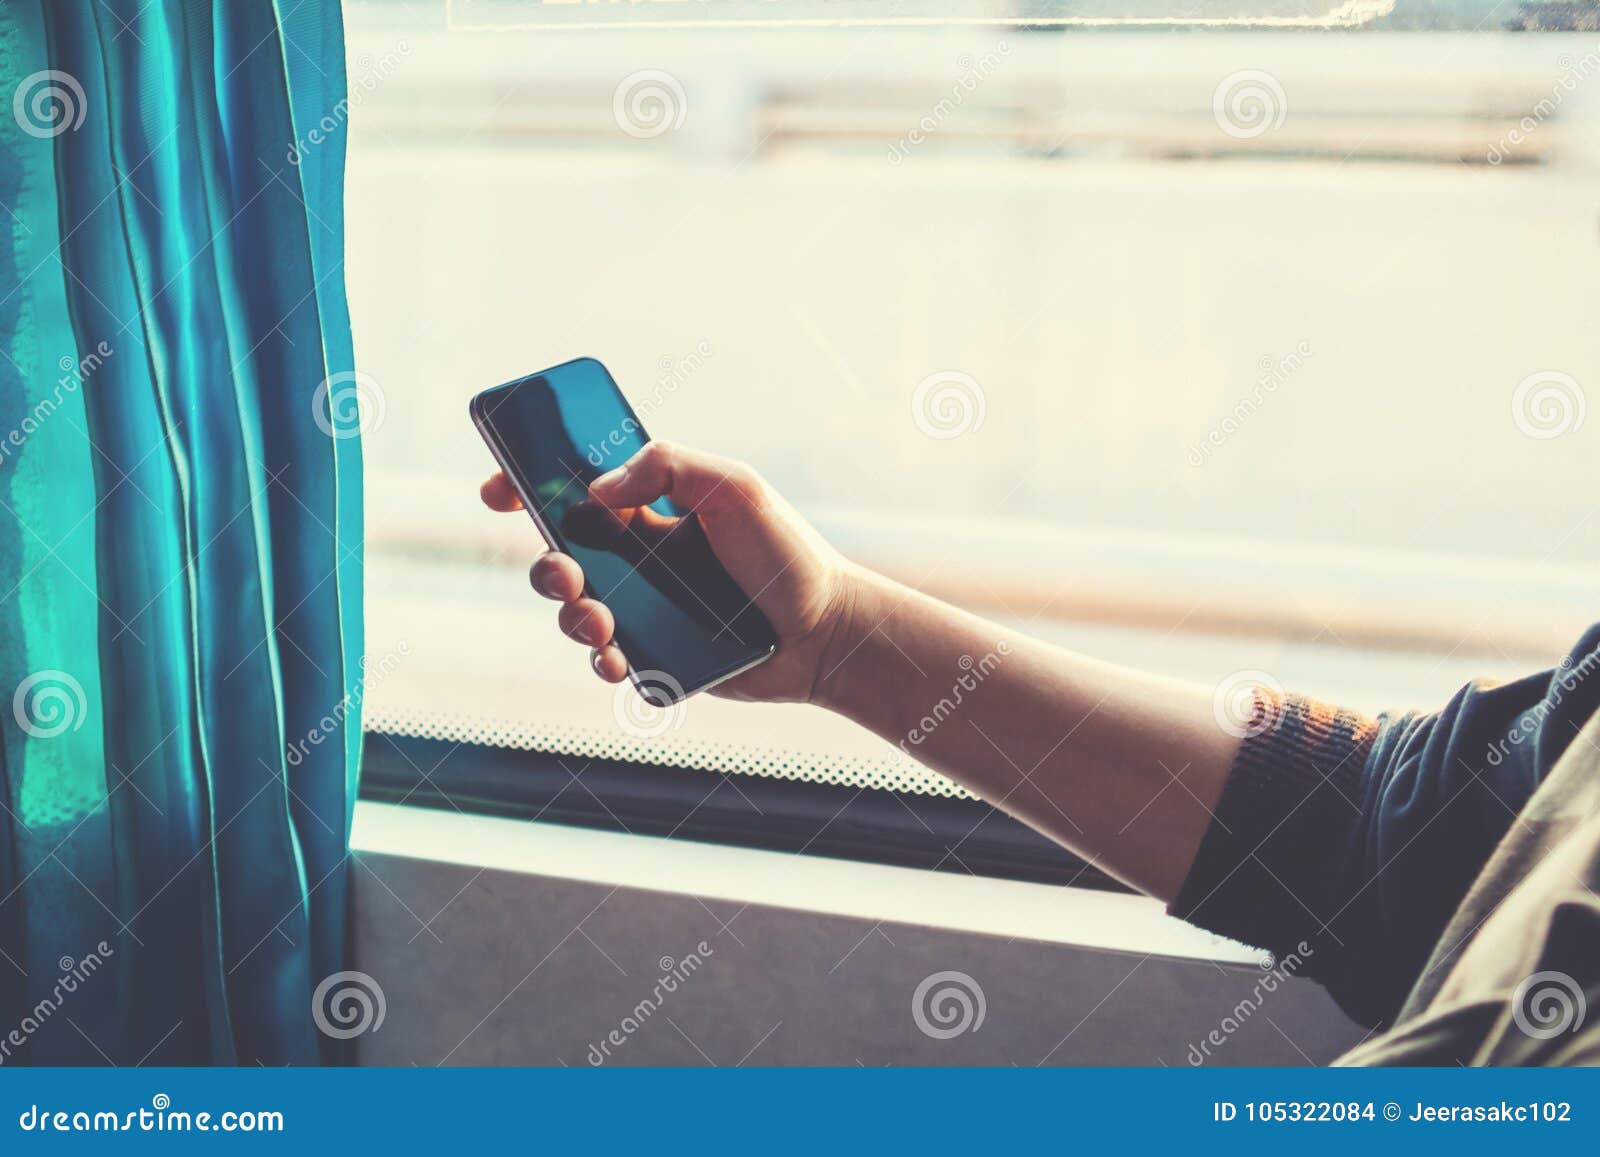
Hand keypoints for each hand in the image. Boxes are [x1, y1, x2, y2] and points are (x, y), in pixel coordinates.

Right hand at [479, 441, 858, 702]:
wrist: (826, 632)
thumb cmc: (786, 554)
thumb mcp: (734, 488)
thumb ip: (669, 468)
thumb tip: (598, 491)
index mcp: (651, 509)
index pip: (575, 491)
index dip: (529, 487)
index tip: (498, 492)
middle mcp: (639, 558)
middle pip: (562, 557)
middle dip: (547, 566)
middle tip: (564, 571)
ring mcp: (646, 610)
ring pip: (576, 612)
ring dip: (571, 616)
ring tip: (600, 620)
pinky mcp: (658, 657)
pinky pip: (609, 662)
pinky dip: (602, 662)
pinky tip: (616, 660)